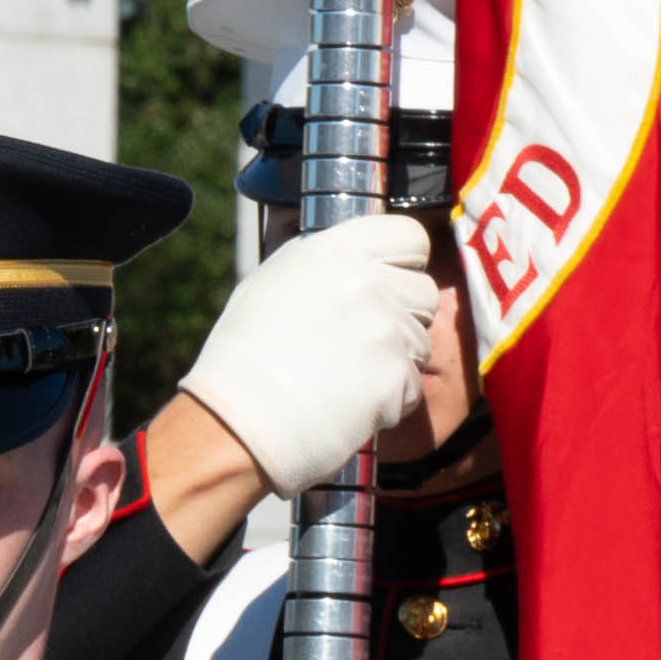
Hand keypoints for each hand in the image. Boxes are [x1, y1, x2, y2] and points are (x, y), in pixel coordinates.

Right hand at [170, 211, 448, 498]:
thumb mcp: (269, 283)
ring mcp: (386, 329)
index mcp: (336, 250)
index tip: (388, 284)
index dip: (404, 264)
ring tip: (345, 378)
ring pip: (421, 342)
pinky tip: (347, 405)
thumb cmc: (242, 358)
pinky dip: (388, 401)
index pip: (410, 236)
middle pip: (424, 291)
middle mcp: (367, 282)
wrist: (236, 423)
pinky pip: (412, 387)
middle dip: (404, 316)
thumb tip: (350, 259)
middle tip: (362, 341)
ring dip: (394, 361)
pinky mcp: (395, 376)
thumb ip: (322, 263)